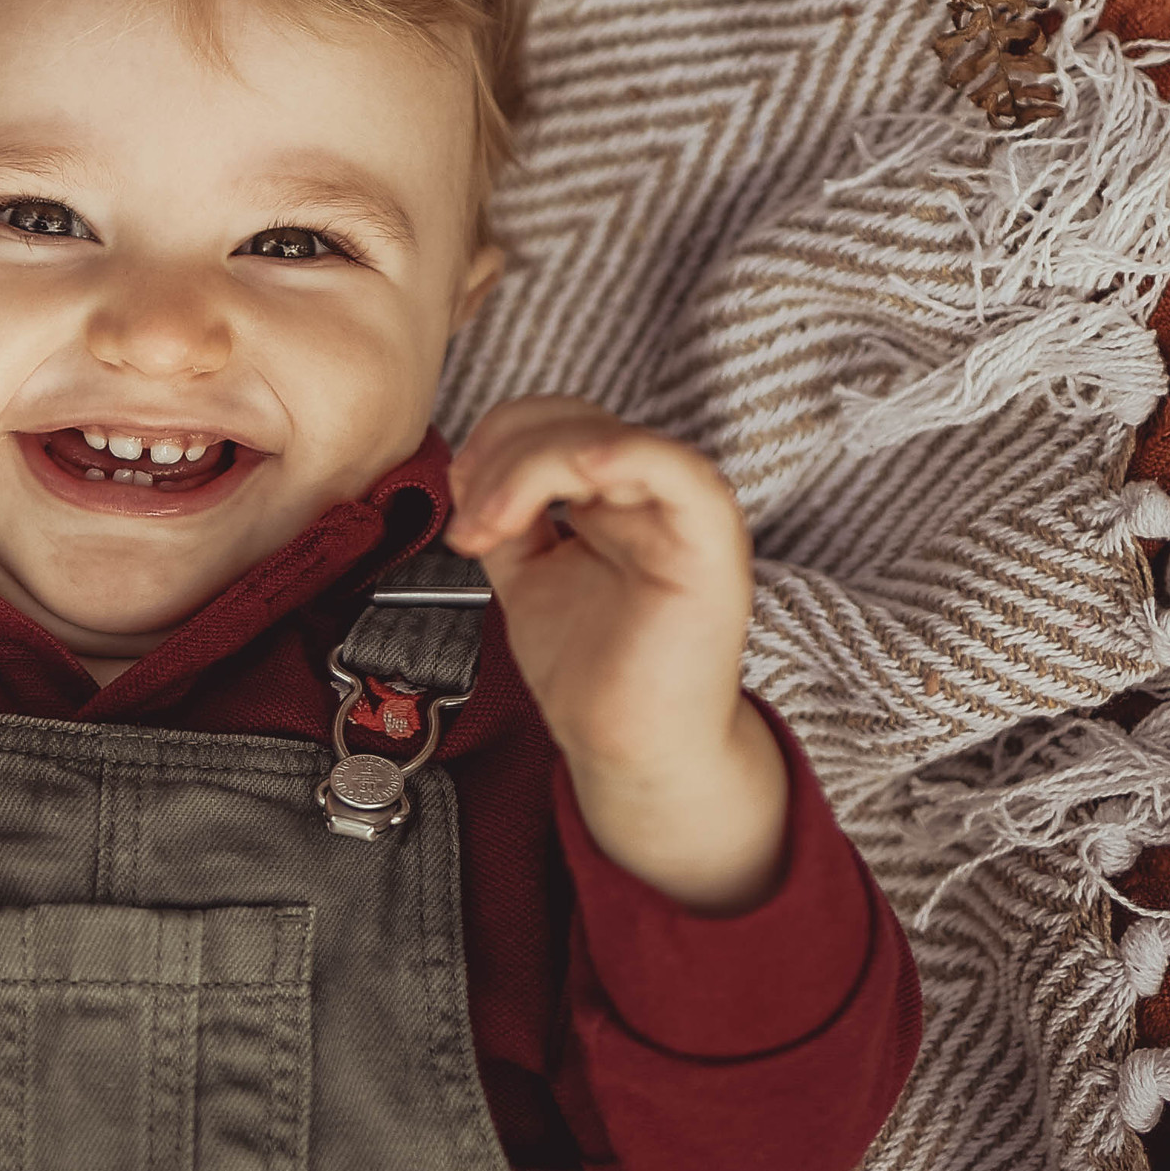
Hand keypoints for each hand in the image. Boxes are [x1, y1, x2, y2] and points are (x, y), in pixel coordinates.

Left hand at [446, 395, 785, 912]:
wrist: (627, 751)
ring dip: (532, 468)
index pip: (555, 422)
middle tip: (473, 525)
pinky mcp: (709, 542)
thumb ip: (508, 515)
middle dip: (502, 458)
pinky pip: (677, 470)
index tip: (461, 497)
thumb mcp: (529, 573)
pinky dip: (624, 454)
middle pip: (573, 420)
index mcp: (616, 496)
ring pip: (606, 438)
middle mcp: (652, 495)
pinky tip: (582, 473)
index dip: (496, 442)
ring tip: (495, 528)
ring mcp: (682, 513)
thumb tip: (471, 469)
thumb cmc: (596, 674)